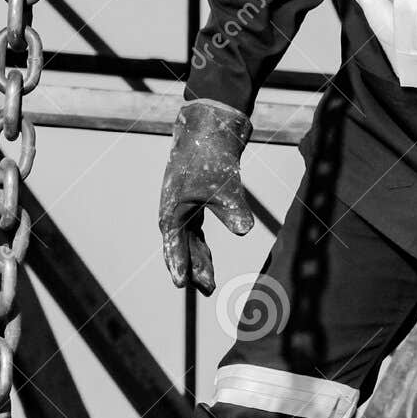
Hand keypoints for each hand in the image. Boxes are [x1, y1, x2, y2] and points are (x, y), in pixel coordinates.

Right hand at [158, 99, 253, 294]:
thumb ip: (232, 209)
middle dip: (193, 269)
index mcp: (173, 211)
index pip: (175, 245)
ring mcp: (181, 207)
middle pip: (181, 248)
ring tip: (209, 283)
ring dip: (198, 261)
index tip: (182, 284)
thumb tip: (244, 231)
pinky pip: (194, 232)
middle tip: (208, 290)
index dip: (179, 265)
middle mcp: (173, 212)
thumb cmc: (210, 156)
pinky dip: (200, 246)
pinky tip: (208, 258)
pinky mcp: (193, 202)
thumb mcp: (224, 185)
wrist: (208, 127)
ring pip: (188, 242)